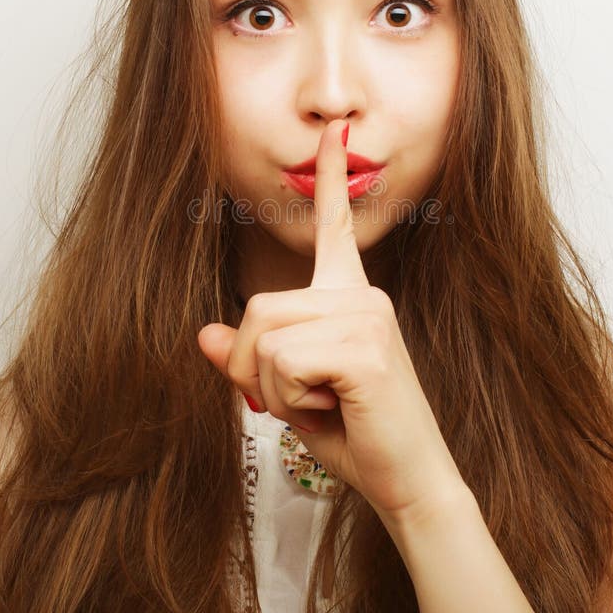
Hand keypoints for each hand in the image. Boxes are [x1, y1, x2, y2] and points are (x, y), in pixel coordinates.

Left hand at [198, 119, 467, 521]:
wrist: (409, 482)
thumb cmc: (356, 434)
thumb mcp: (290, 393)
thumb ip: (249, 359)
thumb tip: (202, 333)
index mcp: (351, 297)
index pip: (335, 227)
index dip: (330, 178)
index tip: (335, 131)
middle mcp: (363, 294)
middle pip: (256, 305)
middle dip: (251, 367)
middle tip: (300, 400)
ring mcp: (368, 315)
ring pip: (262, 336)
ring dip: (274, 389)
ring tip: (322, 405)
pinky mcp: (365, 346)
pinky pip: (282, 362)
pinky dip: (290, 400)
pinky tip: (334, 410)